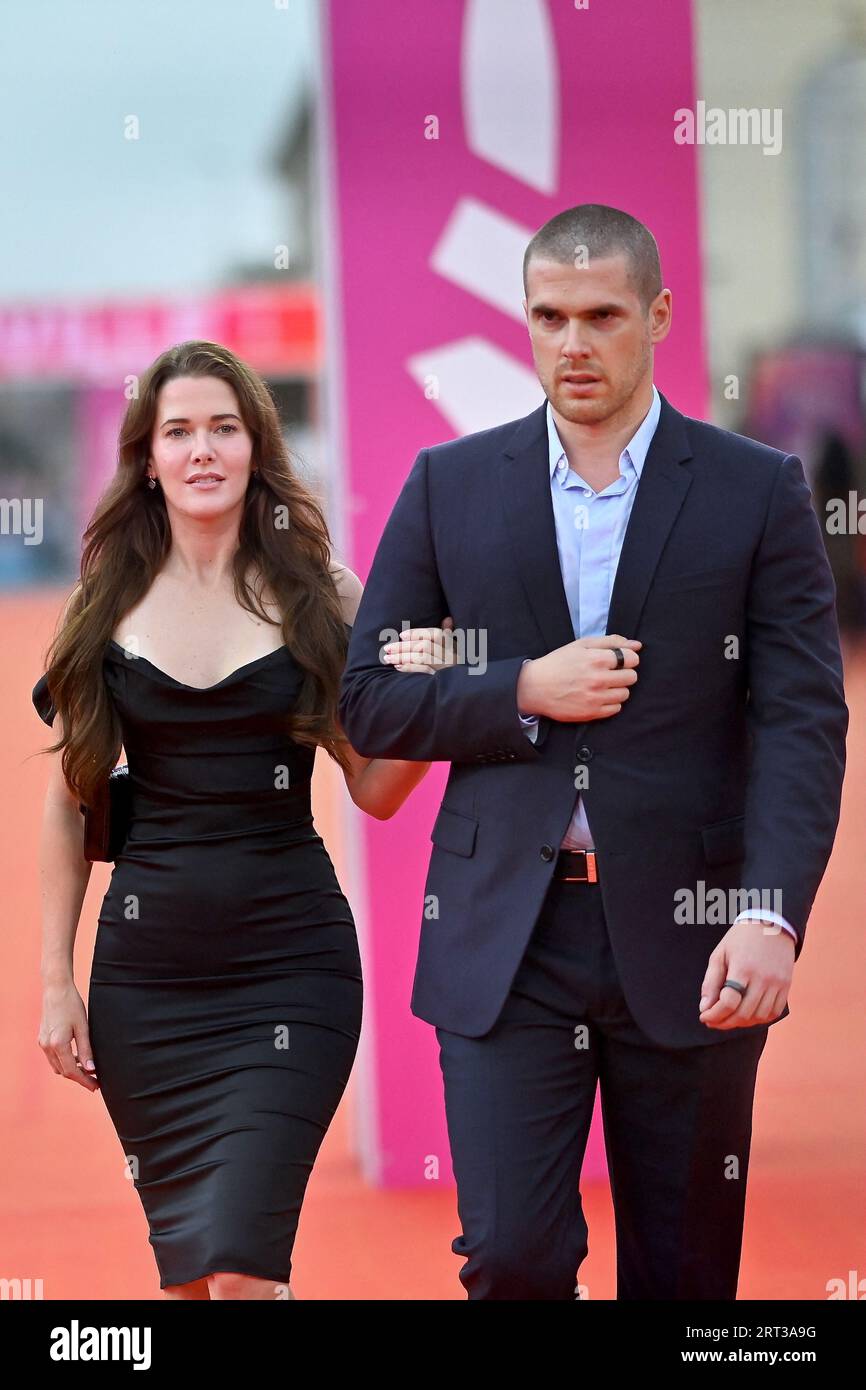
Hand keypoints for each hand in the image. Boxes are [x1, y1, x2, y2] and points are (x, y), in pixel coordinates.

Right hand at [38, 981, 99, 1090]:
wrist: (56, 989)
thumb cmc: (72, 1005)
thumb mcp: (83, 1027)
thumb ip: (86, 1049)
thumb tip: (91, 1069)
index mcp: (58, 1044)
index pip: (72, 1071)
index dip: (84, 1081)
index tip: (96, 1086)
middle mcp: (47, 1046)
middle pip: (63, 1071)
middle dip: (79, 1077)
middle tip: (95, 1080)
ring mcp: (43, 1043)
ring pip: (57, 1066)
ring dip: (71, 1070)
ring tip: (88, 1070)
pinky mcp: (42, 1038)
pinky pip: (53, 1057)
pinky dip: (64, 1061)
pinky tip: (76, 1058)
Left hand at [381, 617, 458, 673]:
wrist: (462, 685)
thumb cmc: (456, 663)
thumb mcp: (455, 648)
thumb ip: (448, 634)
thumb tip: (447, 619)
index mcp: (453, 645)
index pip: (435, 634)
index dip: (417, 633)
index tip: (402, 635)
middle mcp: (450, 655)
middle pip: (425, 646)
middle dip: (404, 646)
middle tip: (387, 648)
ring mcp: (445, 668)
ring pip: (422, 658)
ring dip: (402, 656)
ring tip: (387, 658)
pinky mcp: (440, 679)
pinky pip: (423, 671)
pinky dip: (409, 667)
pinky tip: (397, 666)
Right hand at [518, 634, 641, 720]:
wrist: (534, 687)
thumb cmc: (558, 663)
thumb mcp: (581, 645)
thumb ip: (611, 642)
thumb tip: (637, 645)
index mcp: (597, 659)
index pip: (632, 658)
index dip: (628, 658)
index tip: (619, 660)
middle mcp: (599, 679)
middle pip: (632, 677)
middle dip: (624, 673)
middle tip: (610, 673)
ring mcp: (596, 698)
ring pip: (625, 694)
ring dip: (618, 689)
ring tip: (602, 685)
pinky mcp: (592, 713)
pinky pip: (616, 708)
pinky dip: (611, 702)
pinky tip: (598, 696)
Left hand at [698, 918, 794, 1029]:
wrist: (772, 924)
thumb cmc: (741, 939)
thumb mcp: (720, 954)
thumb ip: (710, 981)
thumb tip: (705, 1007)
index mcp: (743, 967)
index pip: (728, 1001)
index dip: (714, 1014)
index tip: (704, 1016)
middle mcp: (763, 978)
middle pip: (743, 1013)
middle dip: (724, 1022)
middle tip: (713, 1021)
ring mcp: (777, 983)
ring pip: (759, 1017)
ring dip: (741, 1024)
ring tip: (728, 1019)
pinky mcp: (786, 986)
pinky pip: (774, 1012)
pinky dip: (759, 1019)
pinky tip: (747, 1015)